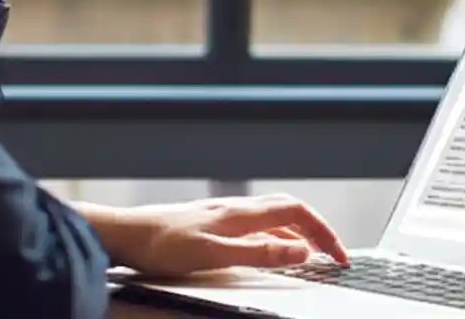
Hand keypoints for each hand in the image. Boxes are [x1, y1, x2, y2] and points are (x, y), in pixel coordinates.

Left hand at [84, 194, 350, 276]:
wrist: (124, 233)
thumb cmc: (162, 245)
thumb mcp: (215, 254)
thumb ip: (260, 252)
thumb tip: (301, 250)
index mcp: (241, 213)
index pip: (298, 212)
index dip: (324, 233)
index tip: (339, 257)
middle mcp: (235, 207)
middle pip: (290, 209)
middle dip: (317, 230)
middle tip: (332, 255)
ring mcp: (222, 212)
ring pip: (273, 214)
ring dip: (298, 230)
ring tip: (308, 253)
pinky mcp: (210, 221)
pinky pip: (255, 222)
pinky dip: (275, 233)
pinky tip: (266, 247)